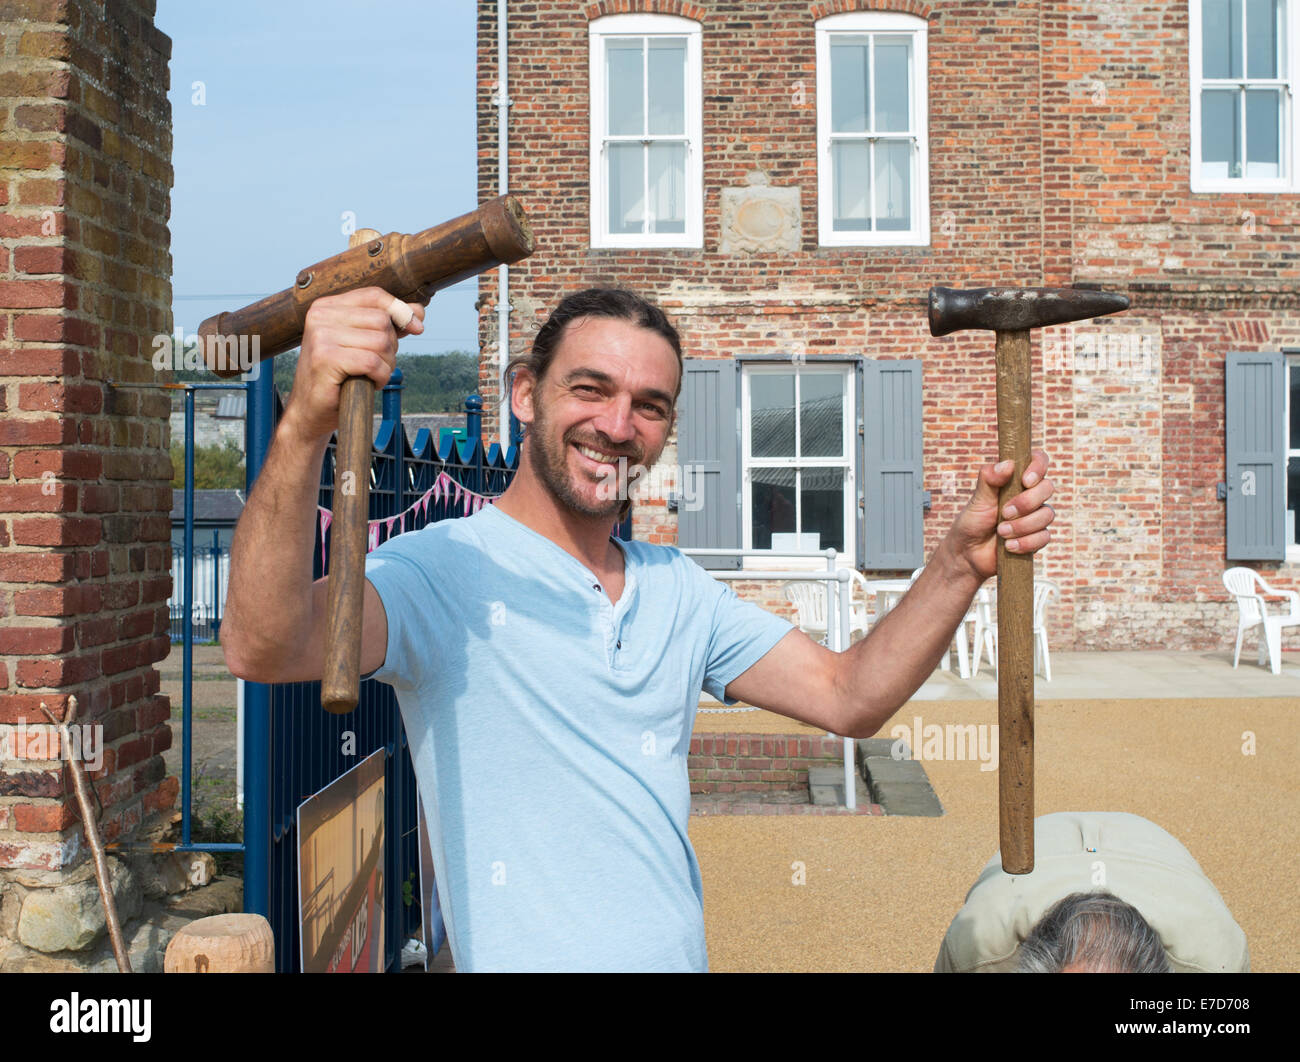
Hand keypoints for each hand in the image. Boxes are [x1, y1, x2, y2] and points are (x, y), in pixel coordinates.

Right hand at [280, 287, 424, 443]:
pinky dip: (380, 377)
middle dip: (391, 347)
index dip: (400, 310)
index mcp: (326, 306)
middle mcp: (320, 316)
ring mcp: (321, 336)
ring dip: (386, 365)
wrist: (310, 411)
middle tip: (376, 365)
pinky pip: (373, 362)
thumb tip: (418, 312)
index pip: (374, 296)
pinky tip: (369, 383)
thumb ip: (387, 325)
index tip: (417, 327)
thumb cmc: (338, 378)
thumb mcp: (362, 344)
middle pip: (382, 321)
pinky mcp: (326, 358)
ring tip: (370, 375)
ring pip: (380, 342)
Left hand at [946, 450, 1054, 581]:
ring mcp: (1036, 517)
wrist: (968, 553)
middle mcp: (1031, 496)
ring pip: (1047, 514)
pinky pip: (1044, 537)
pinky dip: (1025, 542)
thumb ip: (989, 479)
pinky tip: (1009, 546)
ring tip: (1001, 532)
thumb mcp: (978, 499)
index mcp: (1016, 480)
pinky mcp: (1037, 538)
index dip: (1038, 467)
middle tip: (1004, 512)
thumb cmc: (973, 521)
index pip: (1039, 462)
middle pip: (1047, 488)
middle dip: (1026, 502)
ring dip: (1023, 525)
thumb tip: (1007, 464)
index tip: (1025, 481)